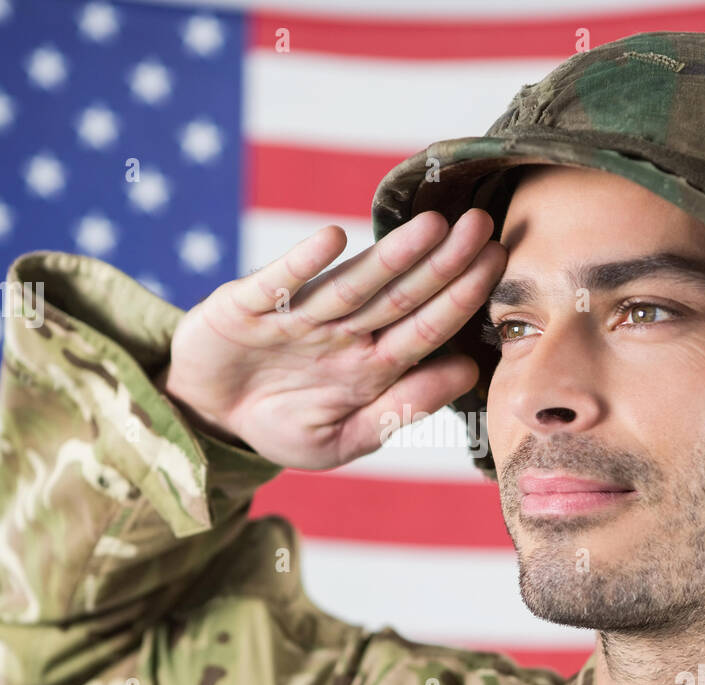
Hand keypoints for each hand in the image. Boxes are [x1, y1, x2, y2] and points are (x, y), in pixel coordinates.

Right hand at [163, 209, 504, 469]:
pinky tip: (332, 239)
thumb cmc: (282, 424)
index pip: (427, 327)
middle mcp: (342, 332)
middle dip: (443, 262)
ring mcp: (297, 316)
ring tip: (431, 226)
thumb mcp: (340, 440)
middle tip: (483, 225)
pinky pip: (277, 284)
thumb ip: (398, 411)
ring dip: (390, 256)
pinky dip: (301, 264)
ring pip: (351, 284)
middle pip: (400, 294)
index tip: (498, 265)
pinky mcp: (247, 305)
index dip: (461, 297)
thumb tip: (467, 373)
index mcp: (371, 364)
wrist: (207, 418)